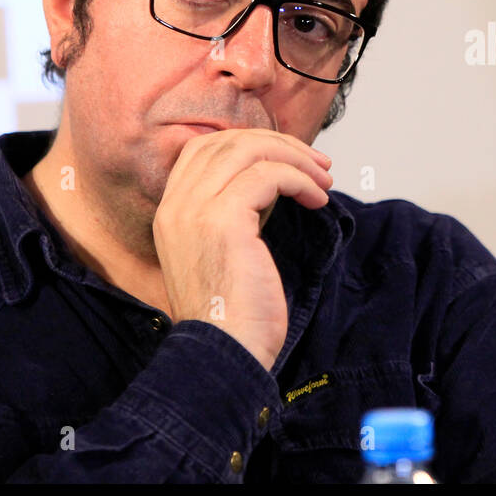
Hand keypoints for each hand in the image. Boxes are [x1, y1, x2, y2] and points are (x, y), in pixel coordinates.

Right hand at [151, 128, 333, 371]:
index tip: (289, 158)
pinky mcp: (222, 220)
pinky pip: (268, 175)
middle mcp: (176, 205)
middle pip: (227, 142)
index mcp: (170, 212)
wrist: (224, 353)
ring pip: (249, 151)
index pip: (203, 148)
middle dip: (279, 144)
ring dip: (296, 159)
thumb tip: (272, 181)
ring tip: (324, 179)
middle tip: (318, 163)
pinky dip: (299, 180)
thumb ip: (235, 214)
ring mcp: (195, 210)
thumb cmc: (234, 314)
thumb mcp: (224, 252)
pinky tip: (317, 200)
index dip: (250, 144)